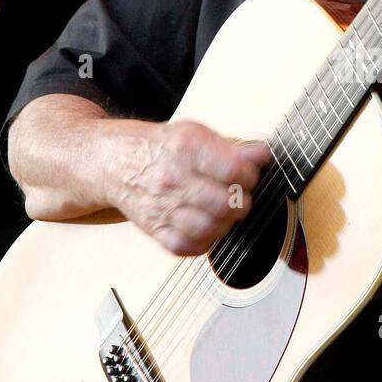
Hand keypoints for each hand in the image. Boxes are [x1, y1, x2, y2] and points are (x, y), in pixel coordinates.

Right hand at [105, 119, 272, 255]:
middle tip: (240, 197)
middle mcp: (172, 179)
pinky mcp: (154, 229)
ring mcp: (161, 207)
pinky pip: (185, 247)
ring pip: (207, 229)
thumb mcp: (197, 134)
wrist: (118, 162)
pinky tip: (207, 227)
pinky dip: (203, 242)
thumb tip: (263, 154)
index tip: (249, 177)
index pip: (233, 171)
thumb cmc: (162, 148)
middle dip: (242, 203)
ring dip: (226, 224)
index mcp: (186, 148)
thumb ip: (234, 147)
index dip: (250, 177)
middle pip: (224, 204)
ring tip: (225, 213)